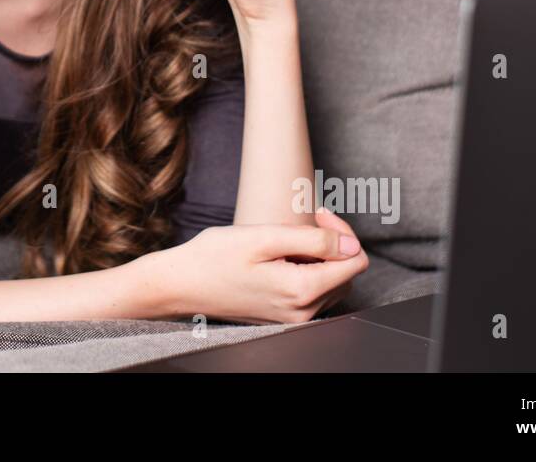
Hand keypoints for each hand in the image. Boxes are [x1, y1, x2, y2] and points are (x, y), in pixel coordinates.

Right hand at [140, 217, 369, 324]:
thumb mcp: (264, 236)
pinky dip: (308, 271)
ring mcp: (293, 319)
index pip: (355, 261)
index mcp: (301, 291)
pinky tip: (283, 257)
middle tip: (307, 220)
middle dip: (334, 243)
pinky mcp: (283, 319)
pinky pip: (313, 294)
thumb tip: (352, 245)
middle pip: (346, 275)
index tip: (317, 215)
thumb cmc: (215, 256)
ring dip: (322, 257)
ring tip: (290, 239)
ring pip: (332, 285)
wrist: (180, 285)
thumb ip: (314, 240)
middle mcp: (303, 312)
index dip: (343, 232)